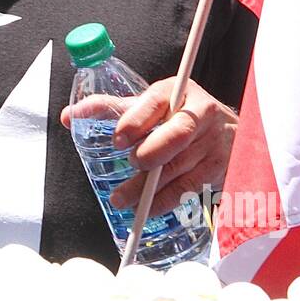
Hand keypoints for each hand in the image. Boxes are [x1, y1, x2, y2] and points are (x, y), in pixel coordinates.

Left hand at [61, 78, 237, 217]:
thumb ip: (113, 109)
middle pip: (176, 135)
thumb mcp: (152, 106)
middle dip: (151, 153)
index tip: (118, 139)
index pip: (156, 102)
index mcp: (177, 91)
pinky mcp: (218, 166)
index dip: (137, 120)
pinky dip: (165, 201)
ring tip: (122, 199)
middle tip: (132, 164)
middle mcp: (199, 113)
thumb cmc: (179, 117)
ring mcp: (213, 141)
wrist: (230, 132)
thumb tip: (69, 115)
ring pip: (179, 166)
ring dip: (150, 187)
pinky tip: (147, 209)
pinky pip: (189, 187)